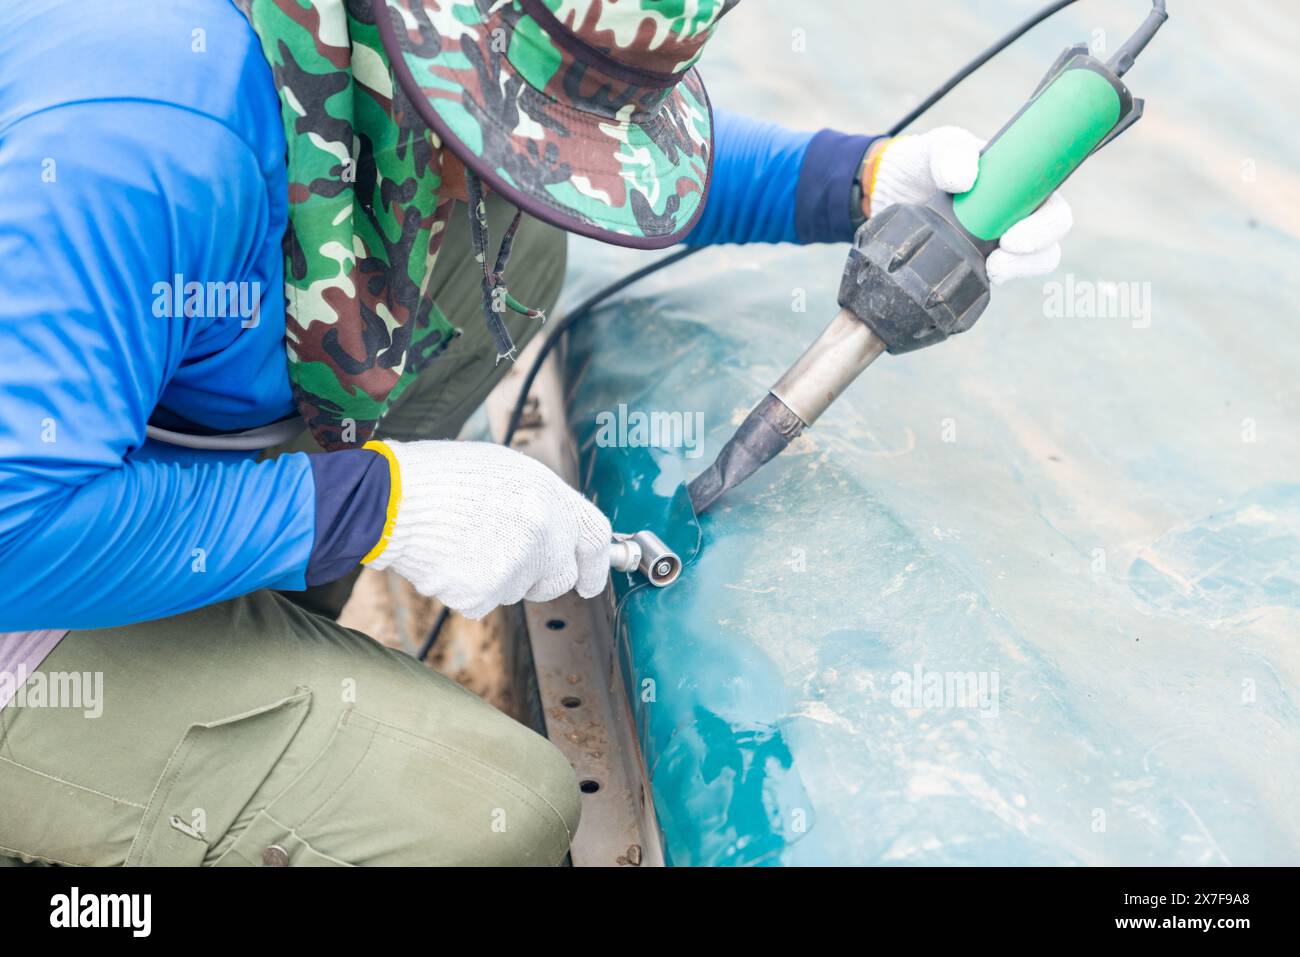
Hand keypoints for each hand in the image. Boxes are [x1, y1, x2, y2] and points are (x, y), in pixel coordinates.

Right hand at [368, 440, 611, 618]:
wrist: (392, 498)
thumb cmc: (443, 477)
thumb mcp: (507, 469)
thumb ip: (543, 502)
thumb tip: (560, 532)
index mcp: (551, 497)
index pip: (595, 538)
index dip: (596, 564)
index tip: (591, 581)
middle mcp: (541, 534)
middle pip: (558, 578)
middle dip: (538, 576)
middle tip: (503, 555)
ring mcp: (514, 567)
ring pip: (516, 591)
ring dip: (496, 577)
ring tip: (464, 541)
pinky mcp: (483, 594)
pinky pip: (483, 603)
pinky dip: (467, 589)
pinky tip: (449, 559)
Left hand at [864, 126, 1072, 284]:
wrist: (888, 191)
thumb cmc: (923, 162)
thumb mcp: (936, 146)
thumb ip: (950, 151)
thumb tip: (963, 179)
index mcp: (1021, 183)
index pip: (1052, 204)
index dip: (1047, 226)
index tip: (1014, 239)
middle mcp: (1018, 212)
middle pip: (1050, 240)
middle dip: (1033, 256)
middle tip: (1000, 261)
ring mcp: (999, 240)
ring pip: (1030, 263)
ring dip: (1017, 272)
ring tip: (991, 271)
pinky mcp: (977, 262)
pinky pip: (995, 278)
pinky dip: (986, 283)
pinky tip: (968, 279)